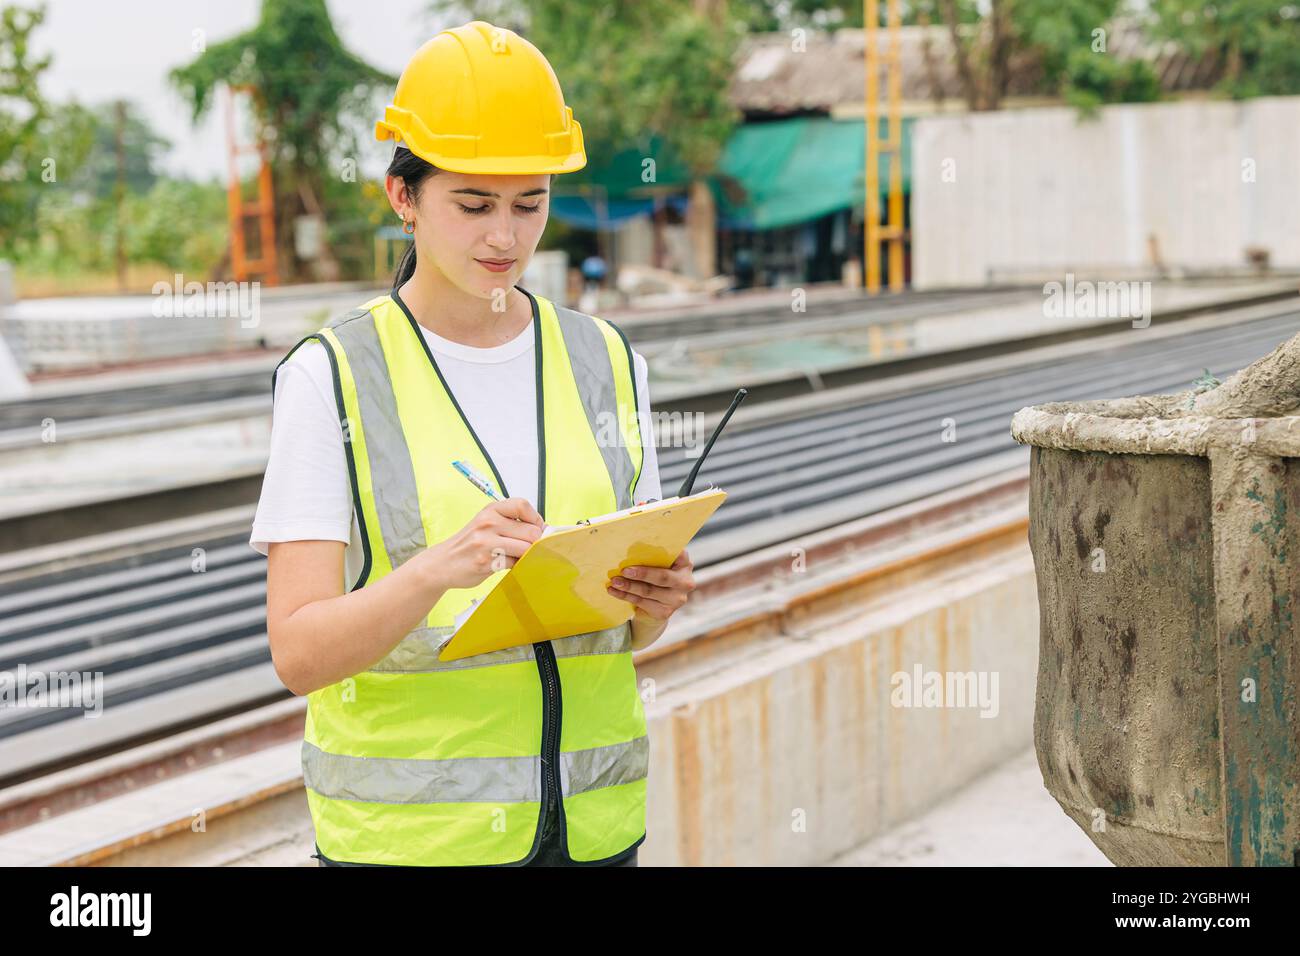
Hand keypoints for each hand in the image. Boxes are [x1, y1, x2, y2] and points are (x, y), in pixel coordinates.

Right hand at [428, 497, 544, 589]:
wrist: (442, 563)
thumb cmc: (469, 543)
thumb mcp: (486, 523)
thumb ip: (511, 523)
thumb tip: (544, 529)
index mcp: (490, 510)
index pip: (523, 506)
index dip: (536, 519)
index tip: (537, 528)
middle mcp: (488, 523)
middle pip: (531, 531)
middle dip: (534, 542)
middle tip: (526, 547)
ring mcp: (487, 543)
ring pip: (526, 549)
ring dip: (525, 555)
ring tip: (514, 555)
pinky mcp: (487, 562)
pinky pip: (514, 564)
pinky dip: (514, 566)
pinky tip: (503, 563)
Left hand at [606, 549, 694, 621]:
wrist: (655, 607)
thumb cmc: (654, 578)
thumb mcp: (657, 565)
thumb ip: (651, 558)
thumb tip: (628, 551)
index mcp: (684, 564)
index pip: (678, 554)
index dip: (662, 552)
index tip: (643, 550)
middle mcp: (685, 582)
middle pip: (662, 577)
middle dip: (642, 573)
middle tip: (624, 570)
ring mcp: (676, 599)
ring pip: (648, 591)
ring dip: (628, 586)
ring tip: (614, 581)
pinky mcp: (665, 612)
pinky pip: (641, 602)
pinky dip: (625, 595)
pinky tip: (614, 591)